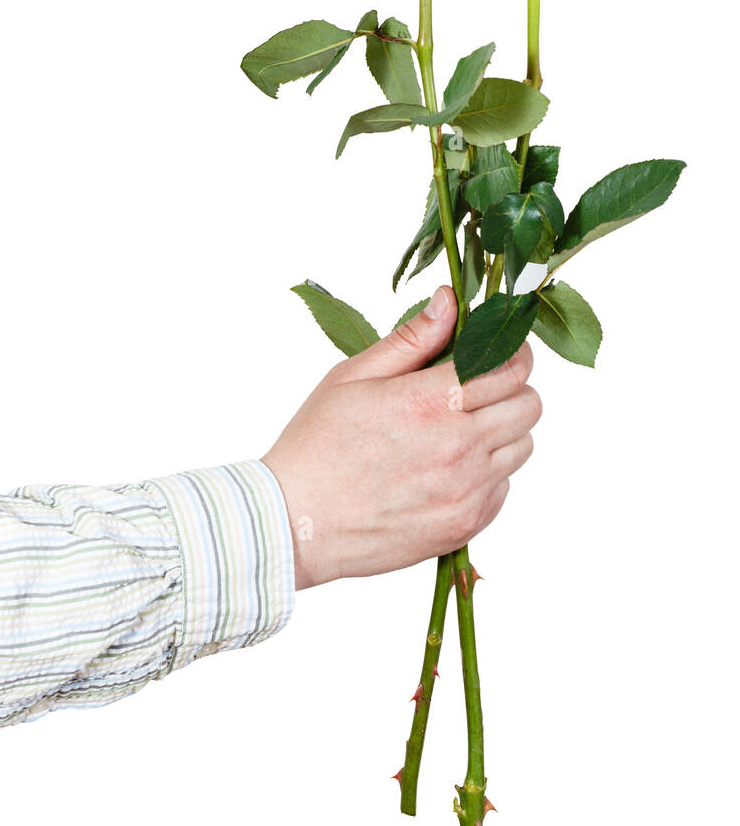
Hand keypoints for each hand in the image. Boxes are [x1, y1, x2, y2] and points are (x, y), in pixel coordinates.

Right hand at [263, 286, 541, 589]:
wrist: (296, 523)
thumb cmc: (317, 445)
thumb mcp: (353, 377)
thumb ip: (411, 338)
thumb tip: (450, 301)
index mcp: (429, 402)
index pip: (511, 366)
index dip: (512, 352)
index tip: (497, 350)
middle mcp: (458, 447)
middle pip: (529, 405)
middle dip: (512, 389)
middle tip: (480, 388)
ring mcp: (466, 490)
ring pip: (523, 447)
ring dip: (503, 432)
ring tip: (461, 430)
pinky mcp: (466, 524)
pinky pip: (504, 488)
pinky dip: (489, 473)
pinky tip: (449, 468)